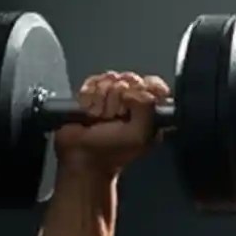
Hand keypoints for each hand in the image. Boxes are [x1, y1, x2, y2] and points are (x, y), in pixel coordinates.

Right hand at [53, 71, 170, 176]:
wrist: (81, 157)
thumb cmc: (112, 151)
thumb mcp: (140, 135)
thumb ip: (147, 109)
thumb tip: (135, 90)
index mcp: (151, 111)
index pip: (154, 84)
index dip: (141, 90)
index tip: (131, 105)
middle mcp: (135, 101)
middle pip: (130, 78)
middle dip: (118, 99)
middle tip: (113, 118)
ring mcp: (113, 96)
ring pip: (110, 78)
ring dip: (101, 100)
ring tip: (100, 118)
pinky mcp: (93, 93)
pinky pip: (92, 81)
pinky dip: (88, 97)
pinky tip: (89, 112)